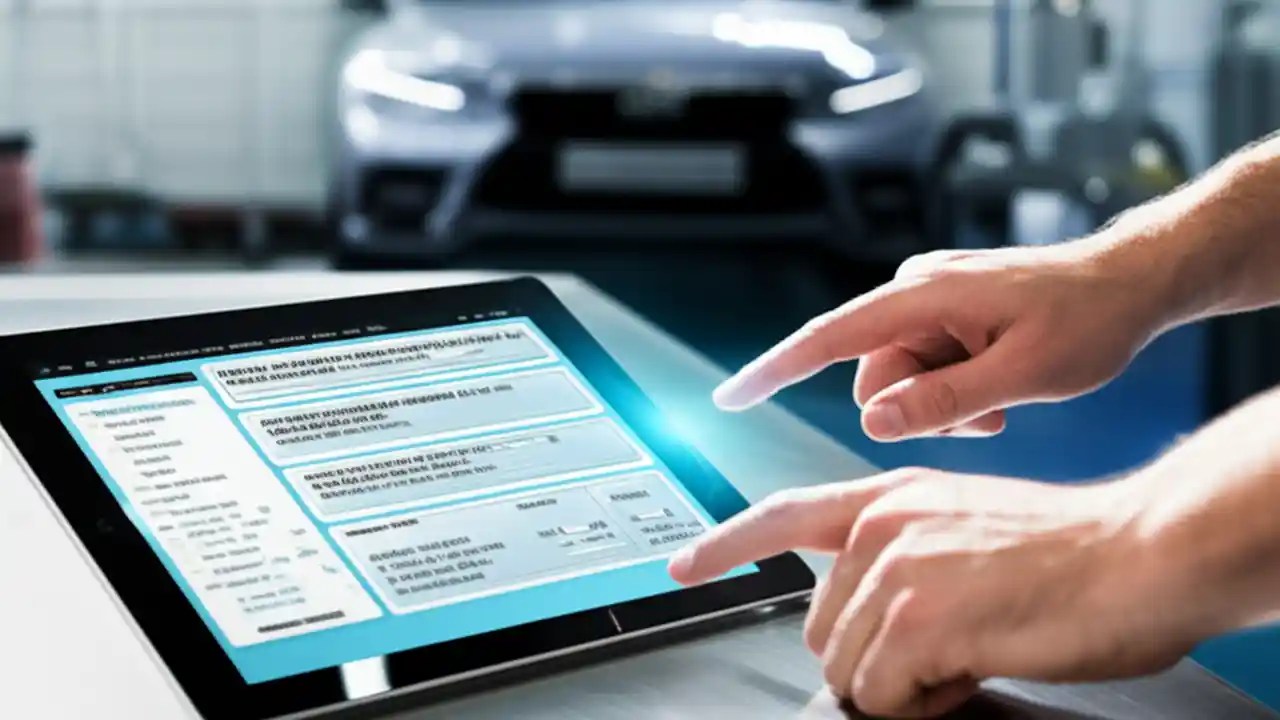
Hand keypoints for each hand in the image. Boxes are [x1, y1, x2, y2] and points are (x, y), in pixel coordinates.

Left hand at [669, 469, 1202, 717]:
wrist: (1138, 551)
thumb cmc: (1070, 548)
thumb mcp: (964, 524)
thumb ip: (902, 555)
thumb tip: (864, 617)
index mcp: (889, 497)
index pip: (782, 515)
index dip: (726, 545)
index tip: (685, 565)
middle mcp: (879, 528)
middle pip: (822, 631)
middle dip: (876, 656)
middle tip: (952, 637)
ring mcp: (894, 572)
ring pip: (851, 670)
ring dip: (907, 681)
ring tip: (973, 643)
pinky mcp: (916, 620)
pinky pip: (885, 698)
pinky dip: (928, 702)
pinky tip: (978, 659)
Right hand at [712, 244, 1168, 440]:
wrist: (1130, 283)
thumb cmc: (1088, 320)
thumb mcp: (1023, 375)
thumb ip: (944, 401)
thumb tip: (874, 421)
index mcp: (923, 296)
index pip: (829, 339)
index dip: (774, 370)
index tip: (730, 397)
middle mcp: (913, 291)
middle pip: (874, 377)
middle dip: (918, 409)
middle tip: (988, 417)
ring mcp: (928, 302)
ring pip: (900, 379)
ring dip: (942, 404)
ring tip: (1001, 401)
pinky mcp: (943, 314)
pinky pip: (923, 366)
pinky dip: (954, 389)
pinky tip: (999, 388)